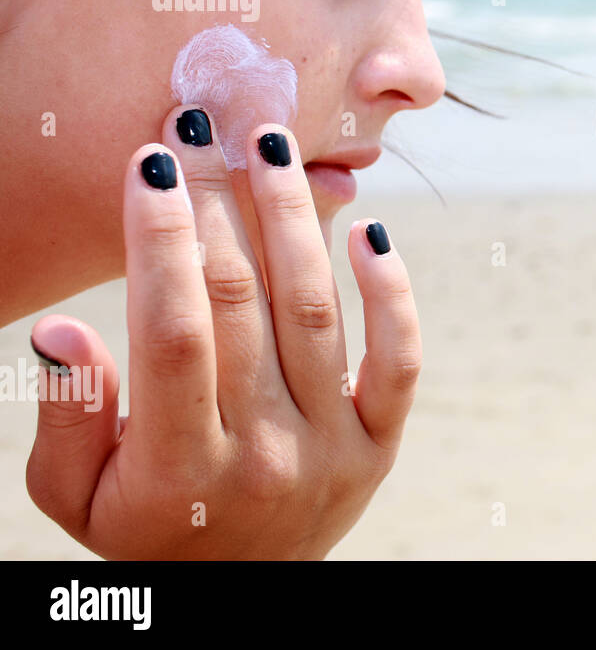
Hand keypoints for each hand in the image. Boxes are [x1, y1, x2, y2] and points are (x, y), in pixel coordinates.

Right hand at [25, 106, 420, 557]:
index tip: (152, 164)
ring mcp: (332, 448)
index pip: (173, 333)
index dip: (161, 240)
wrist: (240, 595)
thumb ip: (70, 413)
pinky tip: (366, 228)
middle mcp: (264, 454)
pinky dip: (392, 291)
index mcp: (180, 470)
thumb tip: (68, 327)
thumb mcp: (75, 496)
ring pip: (314, 313)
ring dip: (293, 220)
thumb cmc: (146, 526)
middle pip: (243, 306)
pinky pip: (399, 358)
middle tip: (203, 129)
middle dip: (217, 205)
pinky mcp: (380, 443)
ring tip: (271, 148)